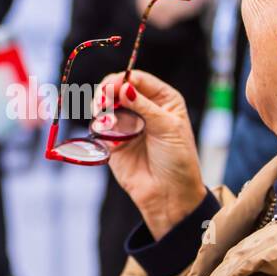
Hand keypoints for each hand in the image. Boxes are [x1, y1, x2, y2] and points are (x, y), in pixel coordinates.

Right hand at [96, 69, 205, 238]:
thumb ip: (144, 107)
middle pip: (118, 88)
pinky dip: (98, 124)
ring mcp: (127, 124)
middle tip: (101, 101)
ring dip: (100, 107)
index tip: (113, 87)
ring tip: (101, 115)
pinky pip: (100, 126)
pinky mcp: (113, 141)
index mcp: (163, 100)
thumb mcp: (167, 128)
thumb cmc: (177, 160)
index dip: (123, 80)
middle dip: (107, 91)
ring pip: (106, 105)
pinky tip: (103, 128)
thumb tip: (123, 87)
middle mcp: (144, 109)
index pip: (139, 80)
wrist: (169, 195)